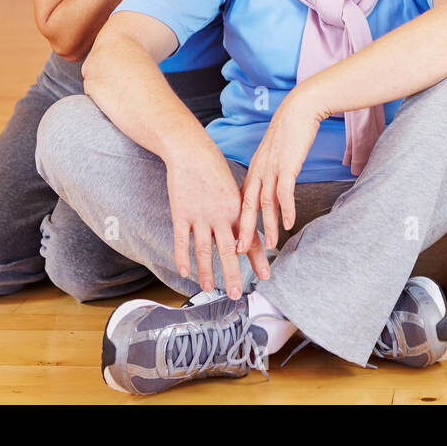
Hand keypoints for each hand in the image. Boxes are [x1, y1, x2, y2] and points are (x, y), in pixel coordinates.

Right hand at [165, 151, 270, 298]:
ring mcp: (199, 216)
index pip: (249, 239)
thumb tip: (246, 231)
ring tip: (210, 288)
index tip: (265, 276)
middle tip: (236, 293)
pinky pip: (181, 240)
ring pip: (205, 250)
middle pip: (229, 250)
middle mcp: (220, 215)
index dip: (258, 259)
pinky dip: (183, 257)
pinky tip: (185, 272)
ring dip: (207, 272)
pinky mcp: (181, 214)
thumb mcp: (233, 190)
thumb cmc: (214, 170)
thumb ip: (238, 212)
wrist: (191, 152)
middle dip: (233, 274)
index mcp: (237, 209)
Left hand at [238, 90, 324, 251]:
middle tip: (241, 252)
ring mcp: (272, 168)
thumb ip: (271, 174)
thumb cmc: (289, 132)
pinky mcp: (287, 165)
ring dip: (267, 226)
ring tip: (270, 246)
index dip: (238, 222)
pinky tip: (290, 224)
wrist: (299, 110)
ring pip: (265, 203)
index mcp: (254, 170)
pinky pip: (285, 192)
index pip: (242, 200)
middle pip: (247, 206)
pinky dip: (286, 210)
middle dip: (244, 231)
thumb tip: (273, 193)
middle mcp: (259, 171)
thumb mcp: (274, 155)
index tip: (236, 240)